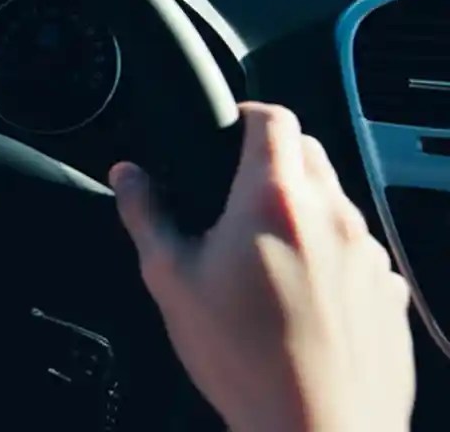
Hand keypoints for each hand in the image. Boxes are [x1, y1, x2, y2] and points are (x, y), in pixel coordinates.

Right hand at [110, 102, 414, 431]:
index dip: (246, 114)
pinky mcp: (387, 288)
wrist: (317, 428)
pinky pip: (356, 249)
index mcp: (273, 199)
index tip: (228, 130)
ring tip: (262, 259)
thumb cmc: (245, 360)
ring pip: (334, 201)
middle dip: (272, 160)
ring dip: (301, 210)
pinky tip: (297, 295)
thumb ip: (146, 215)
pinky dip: (328, 254)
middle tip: (233, 199)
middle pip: (308, 152)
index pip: (274, 116)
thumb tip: (128, 177)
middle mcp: (332, 214)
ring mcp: (367, 251)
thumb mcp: (171, 280)